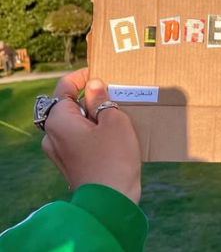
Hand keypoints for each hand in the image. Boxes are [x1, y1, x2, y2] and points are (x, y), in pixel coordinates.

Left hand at [41, 69, 141, 203]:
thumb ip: (102, 100)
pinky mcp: (68, 163)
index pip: (64, 87)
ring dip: (92, 116)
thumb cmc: (113, 157)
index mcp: (58, 120)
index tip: (101, 73)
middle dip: (90, 98)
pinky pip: (77, 139)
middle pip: (68, 106)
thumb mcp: (114, 122)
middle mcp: (51, 135)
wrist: (109, 199)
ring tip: (117, 116)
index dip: (82, 76)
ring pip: (74, 123)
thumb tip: (94, 87)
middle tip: (114, 94)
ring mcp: (57, 152)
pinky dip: (92, 132)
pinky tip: (112, 136)